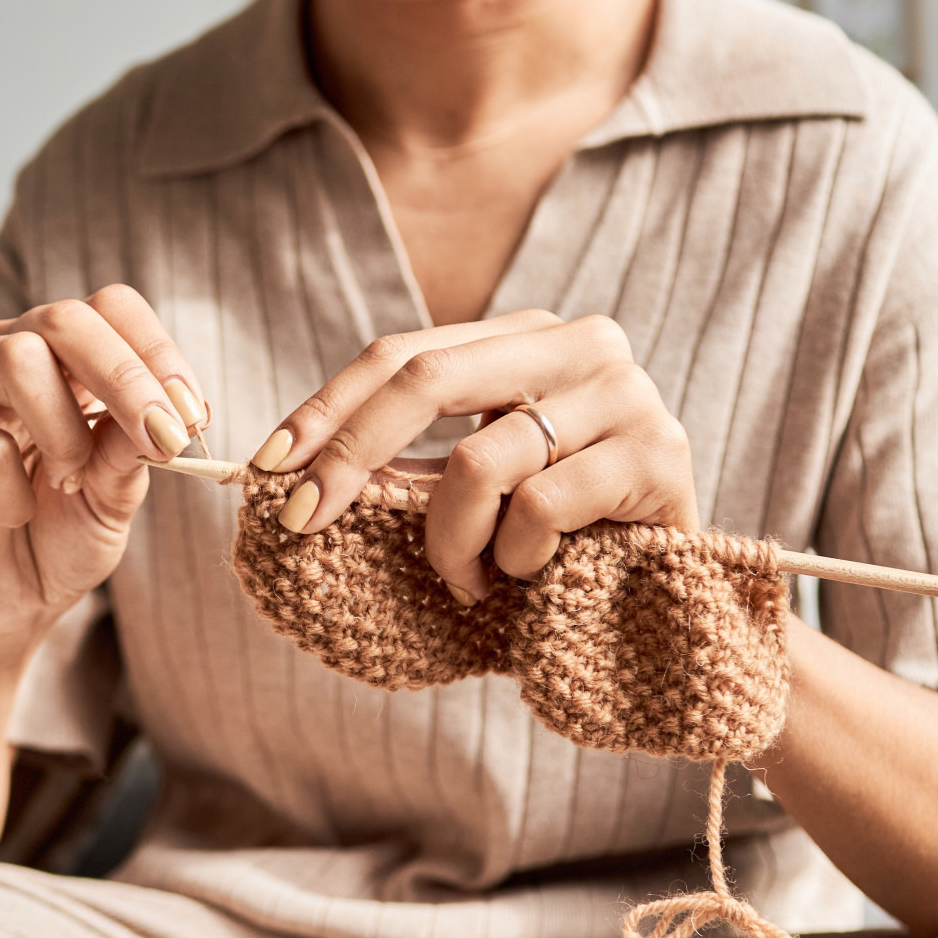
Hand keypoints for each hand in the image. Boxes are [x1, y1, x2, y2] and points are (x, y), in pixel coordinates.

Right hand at [0, 284, 207, 640]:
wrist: (5, 602)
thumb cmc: (61, 536)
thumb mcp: (114, 497)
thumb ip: (131, 451)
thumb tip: (165, 410)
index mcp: (66, 358)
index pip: (111, 309)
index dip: (156, 352)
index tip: (191, 416)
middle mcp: (9, 355)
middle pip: (63, 319)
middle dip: (125, 379)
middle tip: (162, 441)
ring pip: (16, 360)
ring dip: (64, 431)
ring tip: (69, 481)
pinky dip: (13, 492)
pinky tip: (13, 514)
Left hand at [251, 309, 694, 603]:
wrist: (671, 601)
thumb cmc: (558, 545)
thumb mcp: (472, 494)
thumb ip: (403, 470)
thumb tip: (287, 474)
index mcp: (527, 336)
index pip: (403, 352)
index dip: (327, 407)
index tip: (267, 463)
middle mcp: (582, 342)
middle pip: (425, 377)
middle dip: (347, 454)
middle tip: (303, 518)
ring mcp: (627, 394)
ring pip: (478, 460)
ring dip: (447, 542)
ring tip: (464, 583)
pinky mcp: (659, 456)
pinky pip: (538, 507)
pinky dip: (513, 558)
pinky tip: (529, 577)